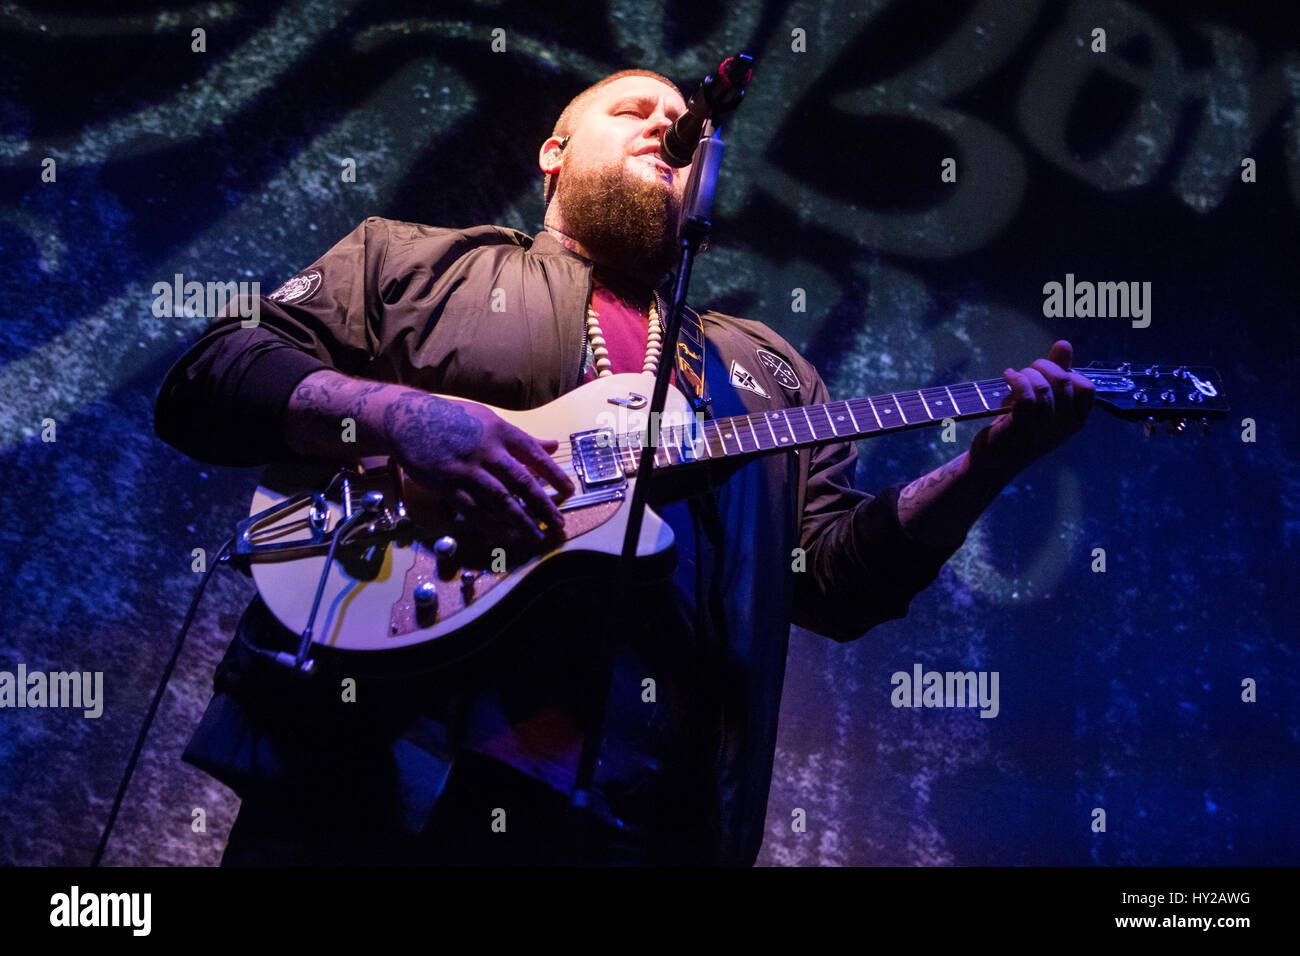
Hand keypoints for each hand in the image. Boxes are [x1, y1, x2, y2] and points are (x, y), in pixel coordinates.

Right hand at [381, 390, 574, 547]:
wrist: (408, 419)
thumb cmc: (451, 417)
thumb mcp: (488, 419)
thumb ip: (520, 437)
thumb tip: (552, 445)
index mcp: (500, 431)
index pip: (535, 454)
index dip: (554, 474)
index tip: (569, 490)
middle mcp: (487, 451)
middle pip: (522, 483)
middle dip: (544, 506)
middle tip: (558, 523)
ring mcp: (467, 470)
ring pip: (501, 501)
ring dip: (522, 521)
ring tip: (536, 535)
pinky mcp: (448, 486)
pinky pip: (475, 511)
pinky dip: (493, 525)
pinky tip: (507, 535)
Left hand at [968, 340, 1095, 476]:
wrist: (992, 461)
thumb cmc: (1019, 427)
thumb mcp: (1042, 401)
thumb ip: (1057, 373)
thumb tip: (1064, 344)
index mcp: (1075, 422)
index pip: (1087, 389)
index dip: (1069, 373)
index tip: (1049, 374)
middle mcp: (1064, 428)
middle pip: (1064, 381)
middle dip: (1044, 366)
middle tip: (1028, 370)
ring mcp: (1044, 430)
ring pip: (1044, 387)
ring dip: (1027, 374)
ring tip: (1015, 376)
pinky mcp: (1021, 429)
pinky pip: (1026, 396)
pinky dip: (1016, 380)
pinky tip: (1008, 376)